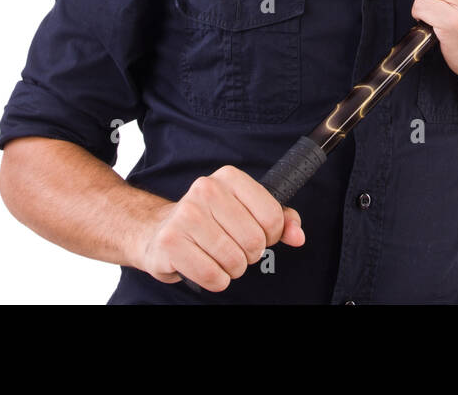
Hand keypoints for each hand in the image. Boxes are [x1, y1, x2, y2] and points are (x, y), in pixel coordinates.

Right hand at [134, 165, 304, 291]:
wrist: (159, 231)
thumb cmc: (210, 221)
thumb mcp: (247, 211)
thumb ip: (280, 219)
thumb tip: (298, 236)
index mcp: (229, 177)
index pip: (272, 216)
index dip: (271, 235)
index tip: (258, 234)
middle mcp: (206, 190)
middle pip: (255, 241)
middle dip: (250, 254)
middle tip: (234, 248)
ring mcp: (186, 215)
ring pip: (234, 260)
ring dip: (232, 269)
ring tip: (218, 257)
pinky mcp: (171, 242)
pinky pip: (213, 275)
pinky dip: (216, 280)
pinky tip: (206, 266)